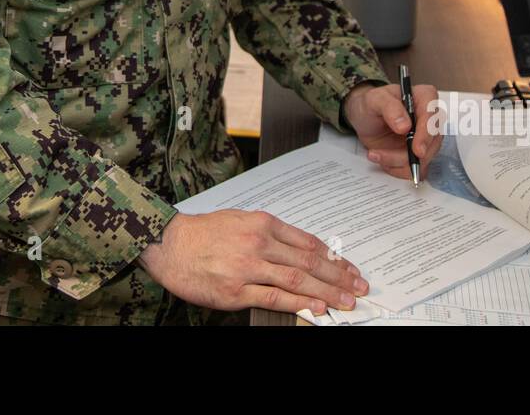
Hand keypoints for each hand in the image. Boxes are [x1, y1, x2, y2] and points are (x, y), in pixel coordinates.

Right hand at [136, 210, 368, 315]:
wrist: (170, 244)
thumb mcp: (241, 221)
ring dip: (327, 292)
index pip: (308, 243)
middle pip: (309, 262)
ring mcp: (249, 267)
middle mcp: (259, 242)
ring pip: (298, 279)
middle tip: (360, 288)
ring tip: (347, 302)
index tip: (350, 269)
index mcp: (263, 223)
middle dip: (339, 277)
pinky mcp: (237, 290)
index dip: (334, 259)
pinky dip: (300, 303)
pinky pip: (275, 297)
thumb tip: (303, 251)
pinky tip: (317, 309)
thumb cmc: (204, 233)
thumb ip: (271, 235)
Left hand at [343, 82, 442, 180]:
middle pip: (432, 142)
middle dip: (409, 155)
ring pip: (424, 159)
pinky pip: (416, 168)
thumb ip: (390, 108)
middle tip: (385, 157)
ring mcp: (426, 138)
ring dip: (398, 162)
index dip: (426, 134)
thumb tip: (405, 126)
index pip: (433, 116)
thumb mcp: (375, 99)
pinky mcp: (419, 153)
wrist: (365, 117)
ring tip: (376, 155)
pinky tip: (383, 160)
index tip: (417, 149)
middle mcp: (430, 118)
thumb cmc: (372, 104)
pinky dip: (398, 169)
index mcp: (425, 98)